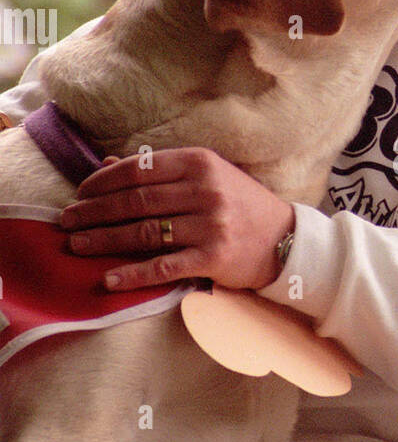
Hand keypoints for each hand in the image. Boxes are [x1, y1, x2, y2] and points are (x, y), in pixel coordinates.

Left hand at [59, 147, 294, 291]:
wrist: (286, 240)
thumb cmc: (241, 205)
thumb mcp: (206, 177)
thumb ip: (159, 172)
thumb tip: (105, 165)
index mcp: (200, 163)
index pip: (138, 169)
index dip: (102, 183)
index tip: (79, 194)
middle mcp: (204, 190)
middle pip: (135, 201)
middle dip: (94, 212)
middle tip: (67, 221)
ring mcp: (210, 225)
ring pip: (144, 232)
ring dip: (104, 240)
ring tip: (77, 245)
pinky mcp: (214, 258)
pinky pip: (164, 267)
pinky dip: (133, 274)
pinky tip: (109, 278)